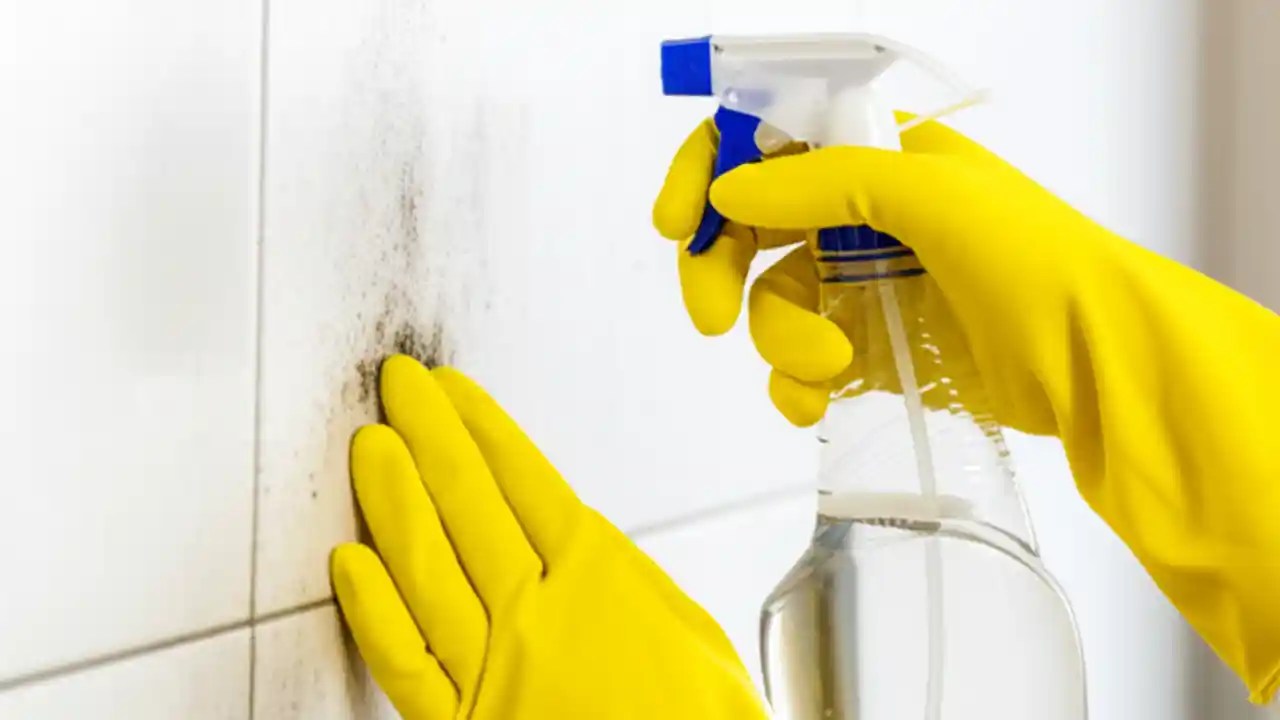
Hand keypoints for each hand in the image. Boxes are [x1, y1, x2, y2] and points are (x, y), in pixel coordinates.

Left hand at [330, 356, 768, 718]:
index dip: (479, 426)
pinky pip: (406, 662)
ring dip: (394, 500)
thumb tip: (580, 543)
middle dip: (429, 434)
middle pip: (470, 503)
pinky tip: (351, 562)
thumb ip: (624, 579)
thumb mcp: (690, 629)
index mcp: (600, 579)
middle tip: (398, 387)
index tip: (449, 388)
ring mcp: (495, 669)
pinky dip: (374, 611)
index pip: (522, 480)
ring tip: (371, 447)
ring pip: (428, 568)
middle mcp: (539, 614)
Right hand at [652, 119, 1279, 703]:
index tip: (679, 222)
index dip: (711, 172)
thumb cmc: (1034, 261)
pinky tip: (812, 400)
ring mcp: (865, 285)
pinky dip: (794, 383)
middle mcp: (862, 215)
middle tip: (709, 315)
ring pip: (772, 305)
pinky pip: (801, 363)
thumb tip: (730, 190)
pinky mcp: (872, 352)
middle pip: (750, 229)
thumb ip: (824, 183)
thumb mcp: (930, 196)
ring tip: (831, 363)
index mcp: (877, 157)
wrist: (1097, 362)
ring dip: (780, 338)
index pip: (768, 142)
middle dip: (720, 270)